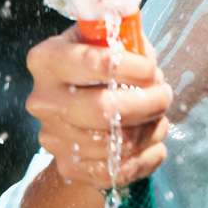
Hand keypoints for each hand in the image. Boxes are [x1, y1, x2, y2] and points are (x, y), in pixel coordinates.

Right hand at [24, 25, 172, 189]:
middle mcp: (43, 99)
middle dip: (148, 103)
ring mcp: (53, 136)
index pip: (97, 64)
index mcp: (48, 60)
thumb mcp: (109, 39)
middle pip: (104, 110)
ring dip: (150, 131)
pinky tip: (155, 145)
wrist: (78, 105)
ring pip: (114, 143)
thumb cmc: (101, 64)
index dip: (135, 69)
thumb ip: (126, 36)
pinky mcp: (67, 165)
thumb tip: (141, 42)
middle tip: (164, 95)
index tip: (152, 70)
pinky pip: (114, 171)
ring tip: (159, 117)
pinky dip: (145, 159)